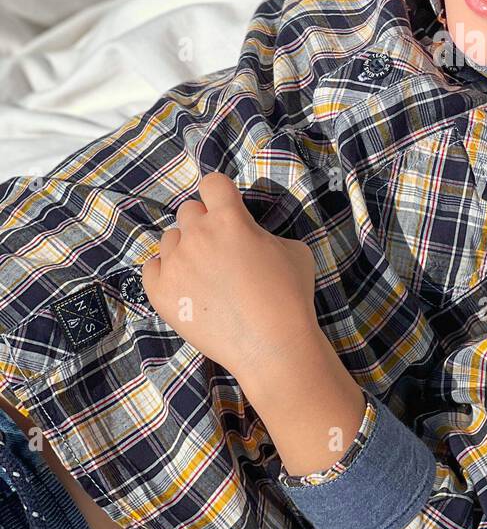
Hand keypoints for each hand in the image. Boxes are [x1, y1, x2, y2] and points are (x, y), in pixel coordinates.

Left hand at [141, 171, 318, 378]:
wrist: (272, 345)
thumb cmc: (290, 296)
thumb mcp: (293, 249)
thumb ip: (263, 233)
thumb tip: (249, 237)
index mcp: (229, 218)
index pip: (212, 183)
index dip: (220, 194)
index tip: (225, 208)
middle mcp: (197, 234)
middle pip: (188, 211)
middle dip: (203, 223)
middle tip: (220, 248)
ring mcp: (175, 263)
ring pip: (170, 239)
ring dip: (185, 248)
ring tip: (204, 273)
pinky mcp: (160, 292)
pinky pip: (151, 267)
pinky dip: (165, 272)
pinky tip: (185, 285)